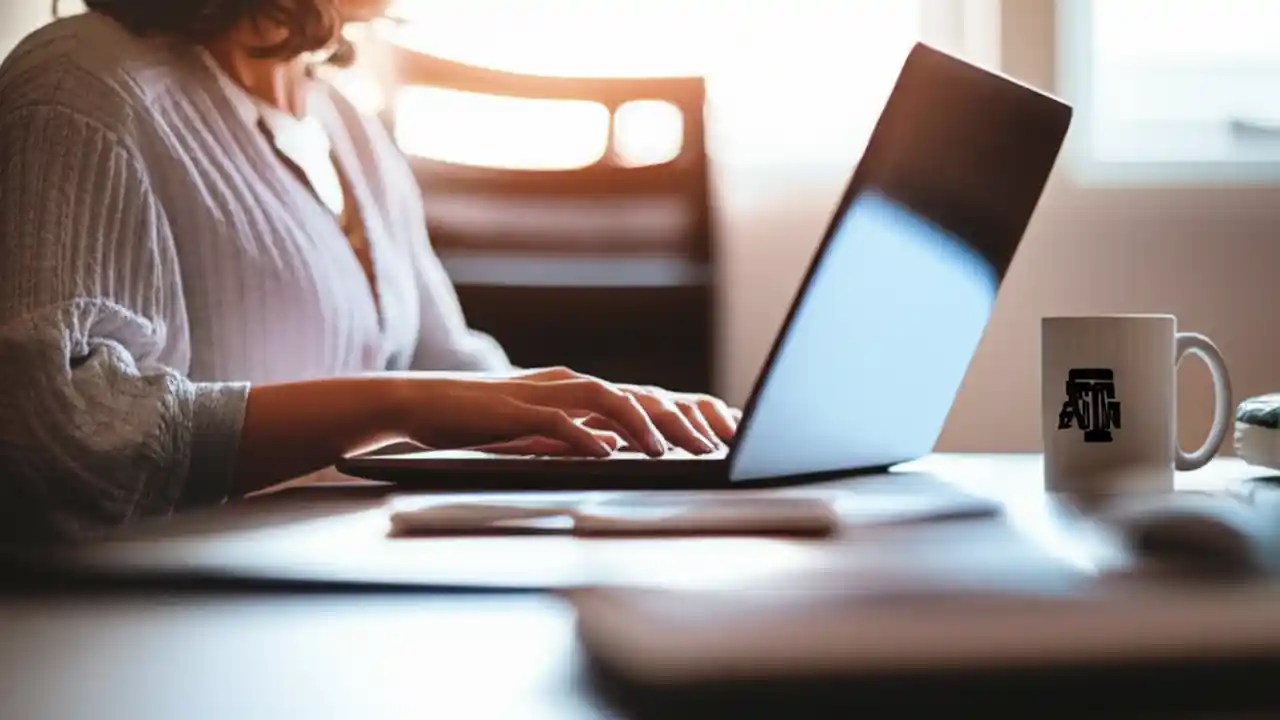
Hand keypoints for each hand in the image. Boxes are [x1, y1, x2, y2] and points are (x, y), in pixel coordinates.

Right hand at [462, 368, 740, 456]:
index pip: (651, 397)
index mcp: (584, 390)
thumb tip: (618, 448)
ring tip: (671, 452)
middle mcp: (573, 386)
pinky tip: (606, 453)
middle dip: (684, 420)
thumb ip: (580, 434)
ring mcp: (545, 394)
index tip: (729, 432)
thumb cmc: (483, 420)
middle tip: (718, 445)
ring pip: (608, 400)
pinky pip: (557, 421)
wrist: (422, 404)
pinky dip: (584, 436)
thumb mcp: (543, 429)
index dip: (693, 412)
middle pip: (641, 395)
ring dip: (643, 425)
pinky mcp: (515, 410)